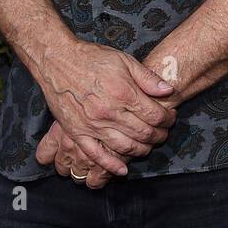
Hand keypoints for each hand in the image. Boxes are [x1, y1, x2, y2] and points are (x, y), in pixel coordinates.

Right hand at [35, 39, 177, 176]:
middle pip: (143, 133)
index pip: (155, 115)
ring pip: (124, 146)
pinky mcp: (77, 132)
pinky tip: (122, 170)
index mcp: (123, 93)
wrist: (57, 60)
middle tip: (163, 133)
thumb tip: (169, 90)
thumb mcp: (125, 60)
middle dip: (159, 135)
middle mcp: (109, 112)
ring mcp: (92, 124)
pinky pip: (95, 154)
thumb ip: (147, 78)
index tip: (170, 118)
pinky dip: (110, 165)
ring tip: (148, 146)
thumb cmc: (92, 58)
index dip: (167, 119)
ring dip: (141, 150)